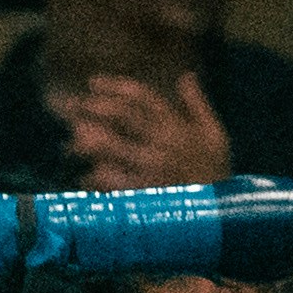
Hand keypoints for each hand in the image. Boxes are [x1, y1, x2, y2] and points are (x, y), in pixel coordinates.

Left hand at [54, 73, 231, 191]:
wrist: (221, 216)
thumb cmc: (216, 173)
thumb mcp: (215, 135)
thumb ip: (197, 104)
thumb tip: (187, 76)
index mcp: (178, 127)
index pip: (143, 97)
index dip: (115, 87)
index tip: (92, 83)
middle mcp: (163, 143)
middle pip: (122, 115)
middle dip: (93, 107)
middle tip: (72, 106)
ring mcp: (151, 167)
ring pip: (109, 145)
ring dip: (86, 142)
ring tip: (72, 145)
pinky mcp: (142, 191)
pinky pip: (109, 180)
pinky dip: (93, 178)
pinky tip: (86, 179)